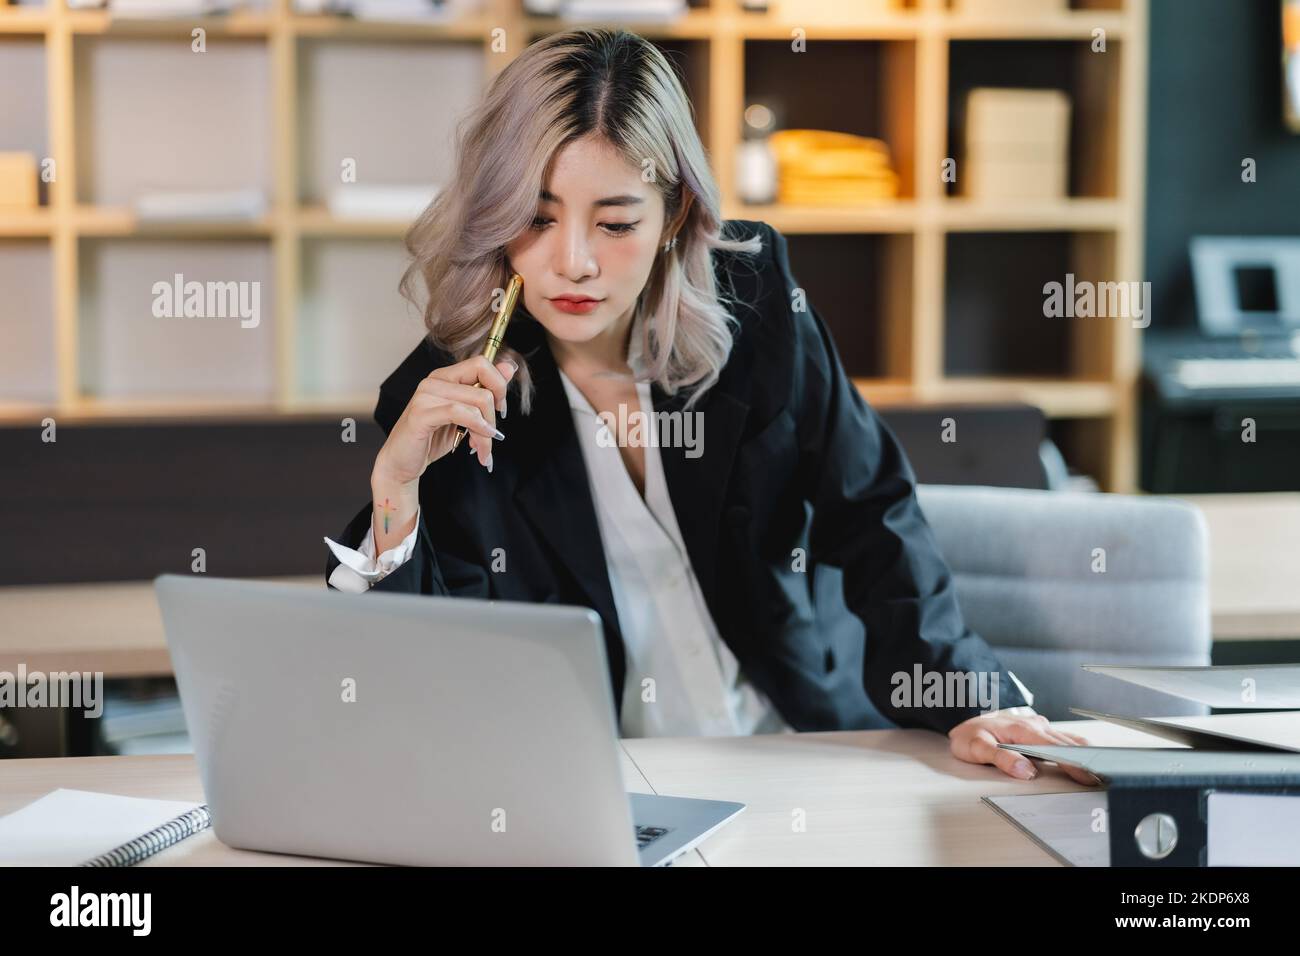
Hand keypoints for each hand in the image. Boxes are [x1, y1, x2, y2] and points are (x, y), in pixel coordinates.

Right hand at [374, 354, 516, 487]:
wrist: (401, 463)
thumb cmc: (432, 438)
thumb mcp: (465, 416)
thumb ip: (484, 392)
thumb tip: (509, 367)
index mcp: (445, 376)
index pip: (482, 363)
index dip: (499, 386)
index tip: (500, 410)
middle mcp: (435, 380)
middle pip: (485, 384)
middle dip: (495, 415)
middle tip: (492, 436)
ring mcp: (426, 395)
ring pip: (478, 401)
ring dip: (487, 432)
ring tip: (483, 450)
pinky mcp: (421, 413)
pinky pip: (460, 413)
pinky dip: (477, 429)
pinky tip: (477, 446)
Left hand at [948, 710, 1099, 785]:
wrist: (965, 720)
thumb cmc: (971, 735)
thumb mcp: (977, 747)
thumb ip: (1001, 758)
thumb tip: (1025, 770)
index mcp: (1023, 729)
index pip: (1055, 748)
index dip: (1072, 763)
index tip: (1087, 776)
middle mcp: (1035, 725)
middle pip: (1068, 744)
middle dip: (1087, 761)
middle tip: (1104, 779)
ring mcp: (1040, 726)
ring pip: (1069, 739)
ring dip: (1086, 754)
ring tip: (1102, 771)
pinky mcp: (1040, 730)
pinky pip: (1064, 738)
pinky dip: (1078, 748)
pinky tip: (1089, 758)